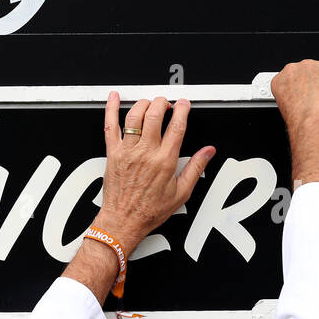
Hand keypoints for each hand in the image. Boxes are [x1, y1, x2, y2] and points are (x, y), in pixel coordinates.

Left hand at [94, 93, 214, 250]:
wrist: (123, 221)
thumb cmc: (148, 211)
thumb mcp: (180, 193)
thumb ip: (195, 168)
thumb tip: (208, 152)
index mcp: (164, 161)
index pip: (176, 126)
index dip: (182, 110)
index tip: (184, 104)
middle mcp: (145, 153)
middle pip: (155, 115)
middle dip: (163, 102)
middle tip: (167, 103)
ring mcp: (127, 152)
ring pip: (134, 116)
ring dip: (143, 104)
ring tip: (150, 103)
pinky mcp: (112, 154)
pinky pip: (110, 126)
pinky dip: (111, 109)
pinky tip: (114, 98)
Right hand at [270, 59, 318, 189]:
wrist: (309, 122)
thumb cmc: (298, 120)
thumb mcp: (288, 107)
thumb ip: (295, 98)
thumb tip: (304, 104)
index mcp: (280, 79)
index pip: (293, 79)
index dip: (304, 90)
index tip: (310, 99)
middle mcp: (295, 69)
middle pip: (311, 74)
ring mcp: (312, 68)